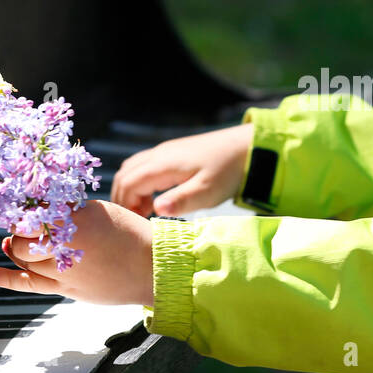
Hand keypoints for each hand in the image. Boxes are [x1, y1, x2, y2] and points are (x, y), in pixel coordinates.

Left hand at [0, 200, 153, 305]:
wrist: (153, 269)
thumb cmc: (131, 236)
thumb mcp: (102, 212)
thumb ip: (71, 212)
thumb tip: (40, 211)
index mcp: (77, 217)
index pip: (36, 210)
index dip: (25, 209)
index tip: (23, 206)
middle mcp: (67, 242)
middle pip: (23, 233)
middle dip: (19, 230)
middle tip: (26, 227)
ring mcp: (64, 267)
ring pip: (23, 256)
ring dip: (15, 248)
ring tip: (18, 243)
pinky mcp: (66, 287)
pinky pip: (29, 283)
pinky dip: (7, 279)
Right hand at [110, 123, 253, 216]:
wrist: (248, 148)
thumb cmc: (228, 172)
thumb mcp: (206, 192)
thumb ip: (180, 201)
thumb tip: (155, 210)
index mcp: (163, 164)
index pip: (128, 183)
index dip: (125, 205)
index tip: (135, 225)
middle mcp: (159, 154)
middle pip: (125, 174)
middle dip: (124, 198)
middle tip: (135, 221)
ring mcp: (166, 151)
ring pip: (133, 168)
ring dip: (132, 190)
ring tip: (145, 211)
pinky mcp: (174, 153)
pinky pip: (145, 166)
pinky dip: (141, 182)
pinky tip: (157, 198)